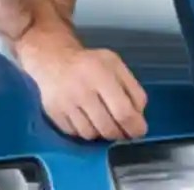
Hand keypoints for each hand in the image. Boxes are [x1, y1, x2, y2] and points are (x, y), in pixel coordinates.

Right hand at [18, 35, 148, 141]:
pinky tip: (88, 120)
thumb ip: (132, 88)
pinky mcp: (54, 113)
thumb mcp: (116, 65)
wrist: (53, 58)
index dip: (134, 126)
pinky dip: (85, 131)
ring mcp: (65, 104)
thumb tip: (138, 115)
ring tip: (104, 122)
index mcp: (100, 74)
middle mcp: (81, 90)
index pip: (122, 112)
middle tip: (123, 130)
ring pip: (91, 134)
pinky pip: (75, 134)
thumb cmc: (90, 63)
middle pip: (107, 128)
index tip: (139, 130)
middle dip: (120, 133)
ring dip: (102, 133)